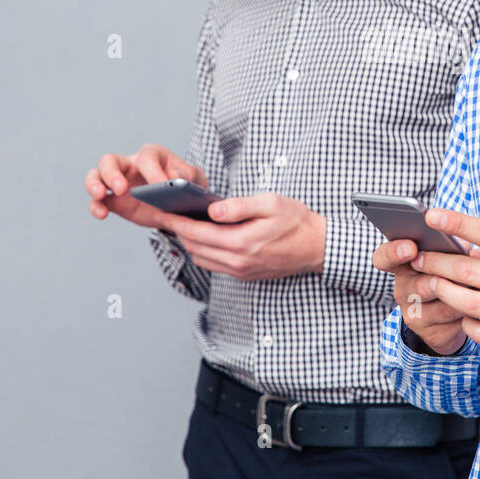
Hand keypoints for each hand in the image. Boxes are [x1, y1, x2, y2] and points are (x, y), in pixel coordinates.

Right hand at [86, 143, 205, 228]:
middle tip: (122, 188)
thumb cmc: (187, 185)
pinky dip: (96, 206)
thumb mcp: (195, 178)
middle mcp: (130, 164)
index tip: (162, 187)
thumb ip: (188, 174)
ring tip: (100, 195)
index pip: (146, 157)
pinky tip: (102, 214)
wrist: (182, 206)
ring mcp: (118, 181)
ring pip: (96, 175)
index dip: (153, 171)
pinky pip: (97, 200)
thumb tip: (173, 175)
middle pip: (110, 160)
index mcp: (152, 155)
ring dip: (94, 184)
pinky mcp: (114, 200)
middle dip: (112, 173)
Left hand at [154, 193, 326, 281]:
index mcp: (241, 242)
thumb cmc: (297, 221)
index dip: (176, 222)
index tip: (162, 212)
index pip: (197, 233)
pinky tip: (205, 238)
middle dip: (178, 232)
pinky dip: (204, 252)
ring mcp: (241, 271)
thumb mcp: (270, 204)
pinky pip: (215, 265)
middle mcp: (238, 261)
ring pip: (202, 259)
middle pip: (194, 248)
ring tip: (183, 225)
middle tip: (167, 215)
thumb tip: (211, 209)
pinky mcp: (245, 275)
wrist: (317, 246)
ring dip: (190, 243)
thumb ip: (238, 206)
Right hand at [372, 236, 479, 355]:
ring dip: (463, 294)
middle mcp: (402, 290)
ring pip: (442, 303)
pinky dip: (470, 310)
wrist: (451, 317)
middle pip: (418, 284)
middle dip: (443, 278)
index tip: (410, 248)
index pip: (384, 258)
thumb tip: (463, 247)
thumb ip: (449, 248)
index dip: (394, 253)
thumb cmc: (449, 275)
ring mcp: (413, 314)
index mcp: (401, 265)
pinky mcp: (430, 334)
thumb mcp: (446, 258)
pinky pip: (454, 320)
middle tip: (460, 270)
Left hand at [407, 208, 479, 373]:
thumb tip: (473, 249)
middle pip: (468, 270)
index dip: (457, 222)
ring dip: (444, 291)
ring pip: (466, 302)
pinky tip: (464, 316)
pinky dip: (466, 322)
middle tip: (418, 258)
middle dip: (436, 262)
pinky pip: (479, 332)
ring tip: (432, 284)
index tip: (431, 215)